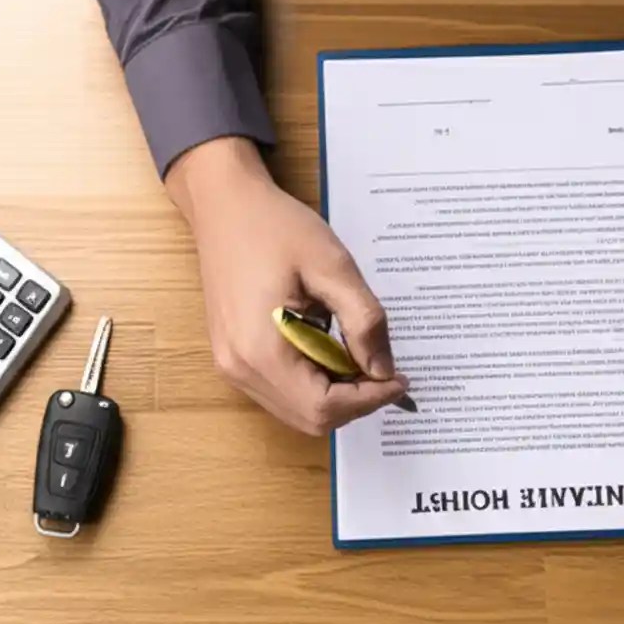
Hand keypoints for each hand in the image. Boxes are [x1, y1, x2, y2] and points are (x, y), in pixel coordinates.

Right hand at [165, 137, 407, 434]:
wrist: (224, 205)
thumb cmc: (273, 227)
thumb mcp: (332, 266)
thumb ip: (364, 320)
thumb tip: (384, 368)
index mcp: (261, 349)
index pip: (323, 407)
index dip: (369, 400)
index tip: (398, 378)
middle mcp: (240, 368)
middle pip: (310, 417)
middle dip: (355, 401)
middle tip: (383, 367)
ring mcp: (232, 366)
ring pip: (296, 410)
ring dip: (336, 394)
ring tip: (358, 354)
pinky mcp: (233, 357)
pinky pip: (281, 391)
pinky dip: (314, 383)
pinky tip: (330, 349)